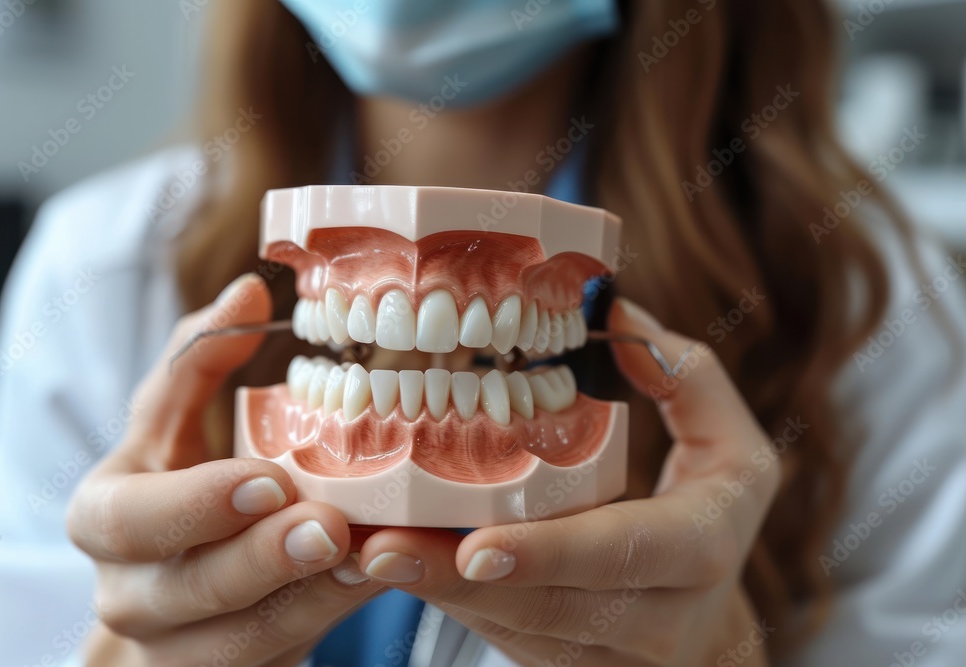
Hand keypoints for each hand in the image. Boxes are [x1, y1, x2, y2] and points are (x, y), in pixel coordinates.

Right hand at [67, 275, 384, 665]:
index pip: (127, 518)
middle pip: (187, 588)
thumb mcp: (176, 420)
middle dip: (261, 559)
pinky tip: (372, 585)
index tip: (271, 478)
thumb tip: (249, 289)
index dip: (196, 503)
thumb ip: (200, 355)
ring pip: (238, 640)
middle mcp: (129, 591)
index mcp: (107, 518)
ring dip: (306, 601)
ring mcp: (175, 647)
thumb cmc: (181, 484)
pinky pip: (276, 660)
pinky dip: (325, 623)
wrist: (188, 586)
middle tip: (330, 526)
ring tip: (369, 558)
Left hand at [353, 297, 779, 665]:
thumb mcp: (729, 443)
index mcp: (702, 550)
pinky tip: (401, 563)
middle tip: (379, 545)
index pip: (625, 552)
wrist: (716, 626)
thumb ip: (681, 373)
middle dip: (457, 580)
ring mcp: (609, 658)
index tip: (475, 545)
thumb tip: (608, 304)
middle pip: (548, 606)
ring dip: (437, 592)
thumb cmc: (715, 511)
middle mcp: (660, 620)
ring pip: (512, 629)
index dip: (552, 551)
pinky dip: (448, 602)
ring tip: (368, 547)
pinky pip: (500, 638)